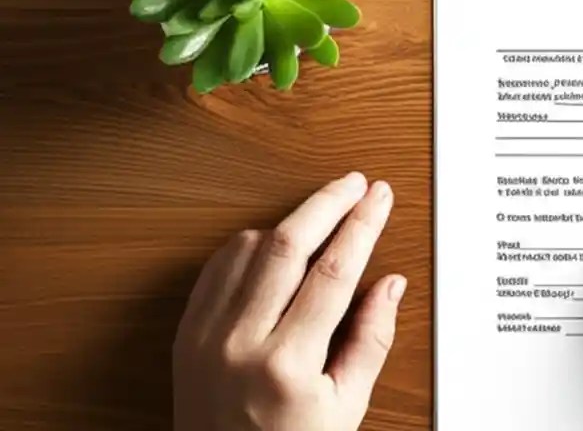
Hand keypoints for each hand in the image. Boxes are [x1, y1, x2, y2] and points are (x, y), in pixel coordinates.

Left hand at [172, 172, 403, 430]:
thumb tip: (390, 283)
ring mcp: (205, 337)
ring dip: (289, 222)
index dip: (362, 225)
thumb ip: (371, 339)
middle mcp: (239, 344)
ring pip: (248, 248)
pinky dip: (249, 244)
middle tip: (354, 183)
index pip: (334, 272)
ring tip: (322, 212)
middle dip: (327, 204)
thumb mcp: (347, 406)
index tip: (379, 198)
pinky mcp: (186, 335)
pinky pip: (217, 267)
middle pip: (287, 245)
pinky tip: (275, 239)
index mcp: (287, 366)